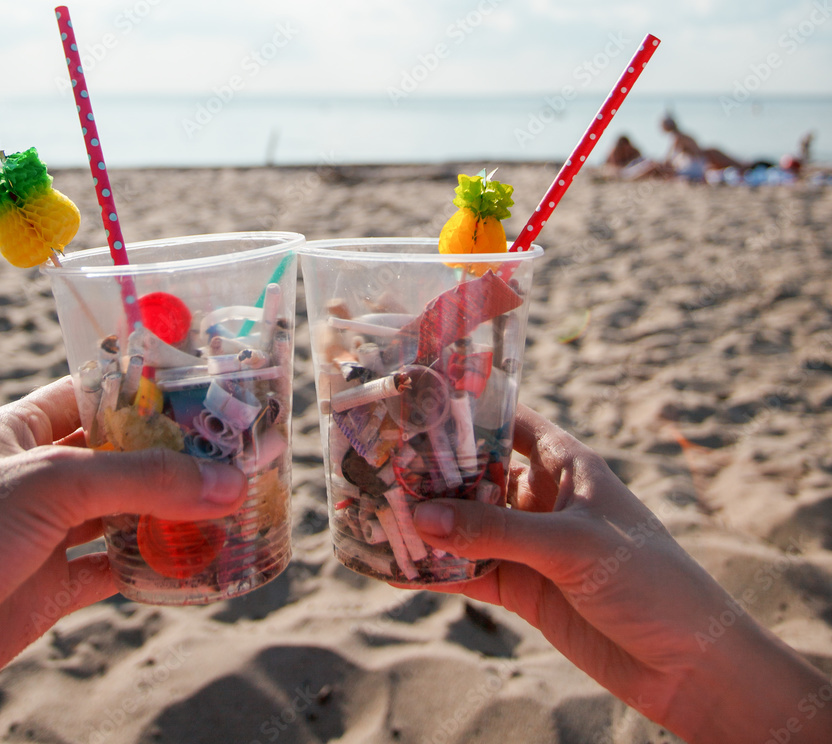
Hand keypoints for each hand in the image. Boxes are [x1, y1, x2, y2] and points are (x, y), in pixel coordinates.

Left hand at [0, 377, 246, 740]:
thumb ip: (141, 480)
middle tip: (234, 450)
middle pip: (119, 456)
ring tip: (229, 502)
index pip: (96, 392)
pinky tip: (192, 561)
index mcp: (24, 429)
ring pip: (124, 513)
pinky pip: (114, 569)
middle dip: (173, 456)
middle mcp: (38, 476)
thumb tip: (226, 484)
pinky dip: (153, 567)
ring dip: (171, 512)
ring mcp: (46, 533)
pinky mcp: (50, 586)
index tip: (204, 387)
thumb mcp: (50, 485)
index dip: (147, 389)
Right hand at [412, 404, 831, 743]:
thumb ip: (496, 530)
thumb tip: (421, 516)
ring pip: (467, 525)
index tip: (418, 400)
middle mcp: (543, 498)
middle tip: (379, 462)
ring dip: (430, 523)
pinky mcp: (524, 588)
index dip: (470, 410)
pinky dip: (437, 572)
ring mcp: (531, 544)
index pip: (512, 422)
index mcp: (567, 465)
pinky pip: (470, 572)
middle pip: (478, 474)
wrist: (690, 667)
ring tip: (376, 512)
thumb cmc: (649, 581)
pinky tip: (398, 569)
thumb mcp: (572, 546)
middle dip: (434, 471)